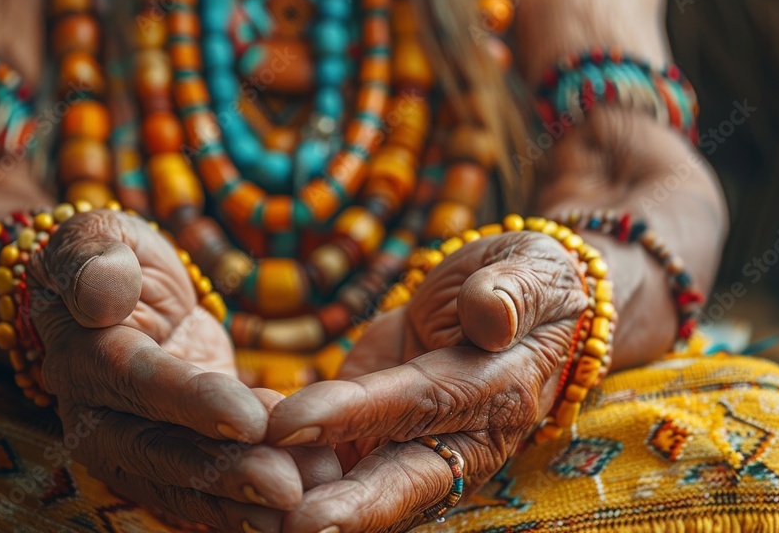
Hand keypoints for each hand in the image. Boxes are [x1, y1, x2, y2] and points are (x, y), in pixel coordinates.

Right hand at [27, 209, 339, 531]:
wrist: (125, 299)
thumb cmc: (114, 259)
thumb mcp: (99, 236)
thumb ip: (93, 256)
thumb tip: (100, 294)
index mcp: (83, 353)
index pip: (137, 381)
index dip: (191, 401)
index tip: (251, 417)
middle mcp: (97, 414)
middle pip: (160, 451)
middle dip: (226, 472)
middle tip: (288, 487)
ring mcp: (129, 446)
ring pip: (183, 484)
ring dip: (242, 501)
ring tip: (303, 505)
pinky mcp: (164, 463)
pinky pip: (199, 494)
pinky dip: (241, 508)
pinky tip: (293, 514)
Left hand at [267, 231, 588, 532]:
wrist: (506, 305)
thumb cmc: (524, 283)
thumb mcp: (532, 271)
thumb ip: (513, 291)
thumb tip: (489, 314)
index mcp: (497, 391)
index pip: (421, 401)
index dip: (358, 412)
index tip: (289, 423)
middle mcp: (460, 437)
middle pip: (401, 480)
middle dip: (346, 508)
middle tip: (289, 527)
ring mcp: (419, 447)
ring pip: (367, 489)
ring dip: (315, 509)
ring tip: (255, 521)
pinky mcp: (383, 440)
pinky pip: (341, 468)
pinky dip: (297, 482)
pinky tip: (245, 488)